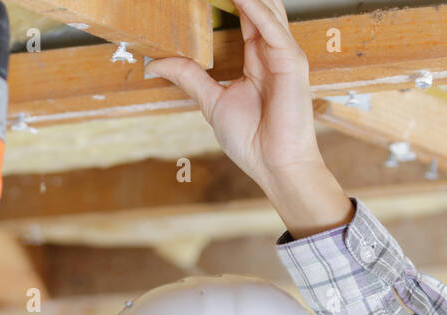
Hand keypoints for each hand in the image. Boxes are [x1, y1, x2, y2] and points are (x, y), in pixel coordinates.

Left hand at [143, 0, 322, 193]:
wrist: (275, 166)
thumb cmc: (253, 140)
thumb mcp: (212, 101)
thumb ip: (188, 76)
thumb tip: (154, 64)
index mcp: (257, 59)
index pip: (245, 17)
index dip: (227, 0)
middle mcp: (273, 52)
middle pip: (258, 7)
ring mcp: (284, 54)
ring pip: (267, 10)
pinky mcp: (292, 62)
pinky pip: (272, 28)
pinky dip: (256, 9)